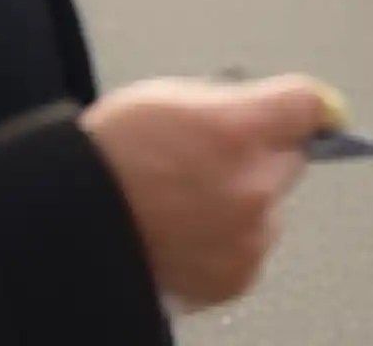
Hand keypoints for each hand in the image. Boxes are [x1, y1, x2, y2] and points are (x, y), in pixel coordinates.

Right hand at [80, 74, 330, 308]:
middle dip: (264, 154)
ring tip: (190, 203)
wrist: (64, 225)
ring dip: (248, 201)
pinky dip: (231, 241)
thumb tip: (284, 104)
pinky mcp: (239, 274)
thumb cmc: (106, 157)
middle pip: (292, 156)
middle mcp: (253, 183)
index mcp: (237, 129)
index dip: (303, 106)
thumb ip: (234, 100)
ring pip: (273, 205)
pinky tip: (188, 232)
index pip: (307, 106)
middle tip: (214, 160)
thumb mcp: (167, 98)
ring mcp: (249, 234)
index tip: (307, 111)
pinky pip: (253, 246)